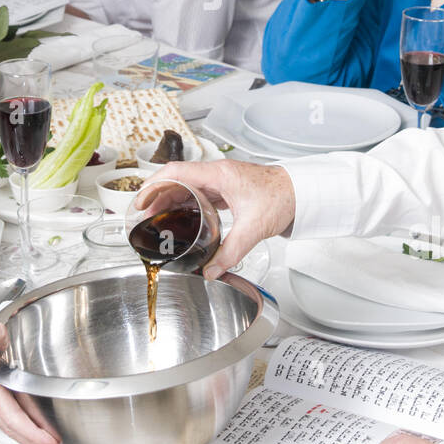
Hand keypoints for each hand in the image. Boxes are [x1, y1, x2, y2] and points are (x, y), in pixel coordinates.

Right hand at [0, 321, 59, 443]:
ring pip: (1, 414)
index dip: (34, 430)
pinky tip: (14, 407)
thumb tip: (3, 336)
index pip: (13, 414)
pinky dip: (7, 412)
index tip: (50, 442)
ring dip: (22, 426)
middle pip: (10, 422)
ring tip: (38, 434)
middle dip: (32, 438)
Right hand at [141, 160, 295, 277]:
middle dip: (158, 195)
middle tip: (143, 215)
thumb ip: (230, 252)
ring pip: (188, 185)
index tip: (141, 200)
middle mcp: (218, 174)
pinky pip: (200, 192)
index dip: (154, 185)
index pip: (176, 172)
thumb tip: (211, 271)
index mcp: (219, 174)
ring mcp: (222, 180)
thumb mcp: (253, 228)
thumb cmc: (282, 198)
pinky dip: (187, 202)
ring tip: (158, 217)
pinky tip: (183, 216)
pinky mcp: (228, 188)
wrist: (302, 193)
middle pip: (177, 179)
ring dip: (171, 199)